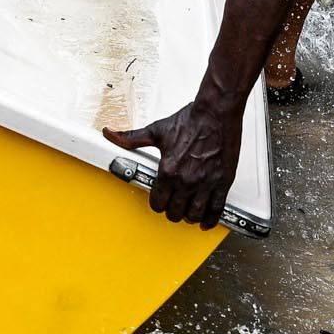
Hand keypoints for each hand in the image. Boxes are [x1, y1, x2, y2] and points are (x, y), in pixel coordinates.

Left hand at [102, 101, 241, 226]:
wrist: (215, 113)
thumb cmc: (190, 121)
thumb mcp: (156, 131)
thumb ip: (131, 138)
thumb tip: (111, 134)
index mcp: (168, 170)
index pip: (157, 203)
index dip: (157, 204)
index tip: (159, 201)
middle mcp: (186, 180)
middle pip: (175, 212)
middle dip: (172, 211)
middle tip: (173, 207)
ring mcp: (205, 183)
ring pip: (194, 214)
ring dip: (189, 217)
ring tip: (187, 213)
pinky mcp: (222, 182)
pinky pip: (216, 209)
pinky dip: (210, 219)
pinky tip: (205, 220)